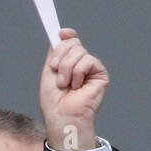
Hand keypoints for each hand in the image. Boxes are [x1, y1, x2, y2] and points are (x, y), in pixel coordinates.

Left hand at [39, 27, 108, 150]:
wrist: (62, 116)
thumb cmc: (54, 101)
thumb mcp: (49, 71)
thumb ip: (56, 52)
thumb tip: (61, 33)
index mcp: (68, 62)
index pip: (70, 41)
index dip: (66, 35)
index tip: (61, 33)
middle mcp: (80, 63)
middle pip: (72, 43)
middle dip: (60, 58)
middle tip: (58, 76)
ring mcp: (91, 68)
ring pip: (79, 51)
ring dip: (67, 69)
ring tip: (66, 85)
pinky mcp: (100, 74)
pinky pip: (88, 60)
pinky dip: (77, 73)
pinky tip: (77, 86)